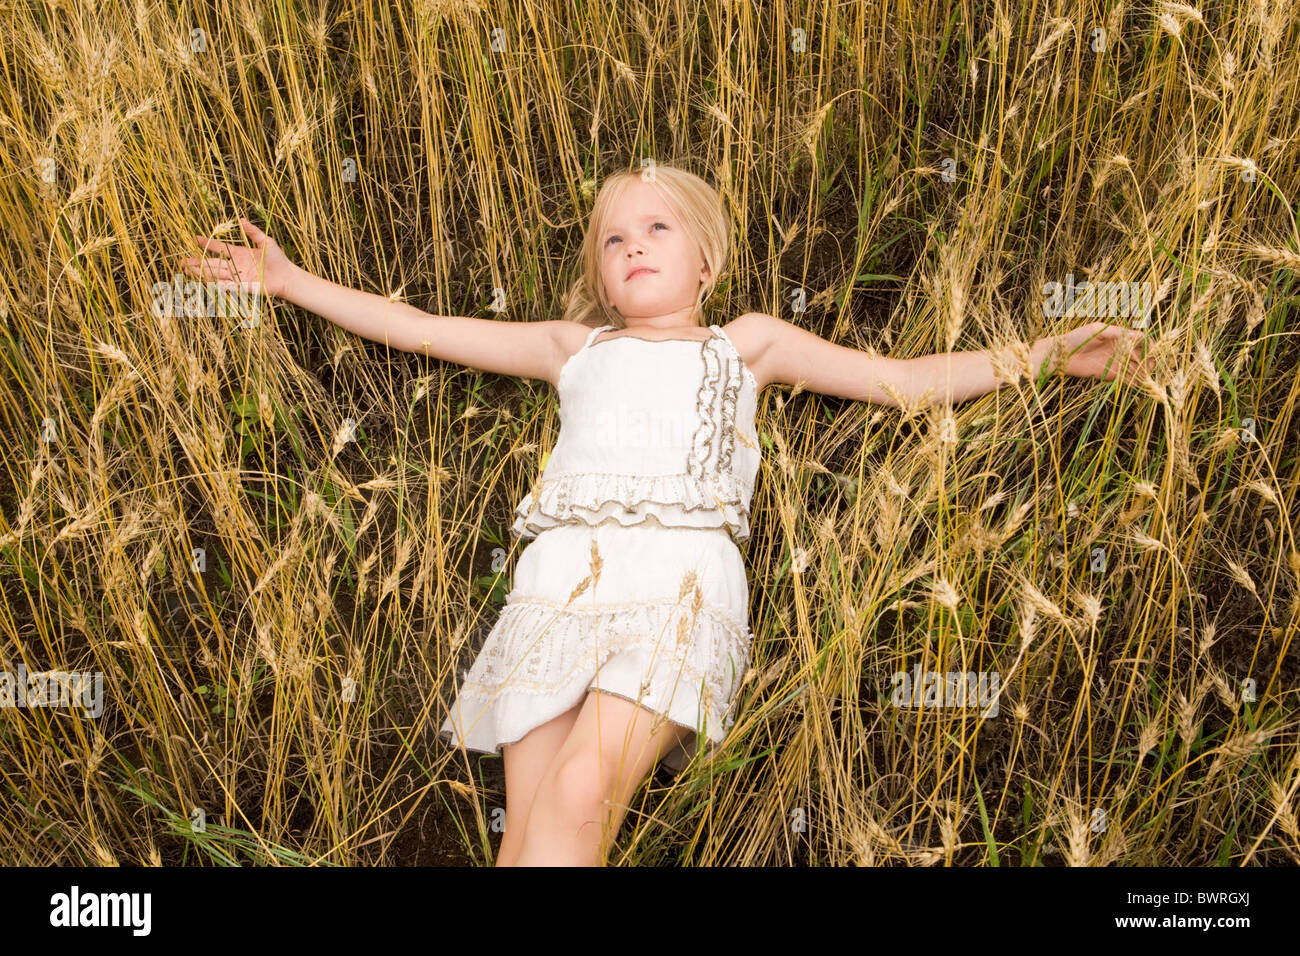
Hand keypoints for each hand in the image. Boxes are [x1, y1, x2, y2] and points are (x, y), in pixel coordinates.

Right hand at [180, 218, 297, 299]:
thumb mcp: (266, 242)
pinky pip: (227, 285)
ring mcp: (237, 277)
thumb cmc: (278, 259)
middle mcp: (235, 265)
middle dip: (196, 263)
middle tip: (181, 261)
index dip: (207, 243)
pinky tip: (205, 282)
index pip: (219, 248)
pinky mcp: (242, 287)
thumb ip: (252, 232)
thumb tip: (241, 219)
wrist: (287, 276)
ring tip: (186, 270)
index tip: (195, 238)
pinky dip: (217, 284)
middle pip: (212, 263)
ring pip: (216, 274)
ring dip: (201, 273)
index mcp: (239, 253)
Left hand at [1052, 321, 1154, 385]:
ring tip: (1147, 375)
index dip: (1149, 344)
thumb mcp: (1097, 329)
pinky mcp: (1109, 374)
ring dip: (1144, 372)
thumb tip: (1137, 335)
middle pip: (1142, 355)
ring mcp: (1115, 362)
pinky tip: (1139, 382)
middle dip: (1149, 359)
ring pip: (1136, 368)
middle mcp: (1120, 349)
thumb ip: (1116, 332)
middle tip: (1151, 364)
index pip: (1141, 339)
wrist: (1061, 355)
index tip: (1153, 349)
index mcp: (1119, 336)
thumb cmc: (1078, 337)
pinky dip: (1134, 381)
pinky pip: (1126, 379)